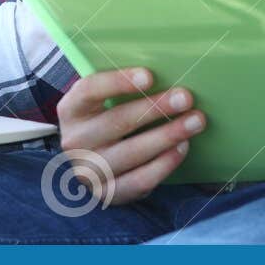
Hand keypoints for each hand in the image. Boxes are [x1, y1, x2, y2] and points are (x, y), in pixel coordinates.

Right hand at [56, 68, 204, 205]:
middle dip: (156, 108)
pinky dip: (164, 164)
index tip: (149, 76)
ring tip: (194, 122)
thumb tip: (165, 71)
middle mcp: (74, 140)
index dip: (118, 82)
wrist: (91, 162)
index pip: (90, 90)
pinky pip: (140, 180)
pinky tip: (182, 148)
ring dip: (167, 136)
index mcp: (71, 109)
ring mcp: (88, 170)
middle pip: (117, 121)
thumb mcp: (101, 102)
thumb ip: (122, 89)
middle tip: (186, 98)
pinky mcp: (106, 193)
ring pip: (132, 152)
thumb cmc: (104, 120)